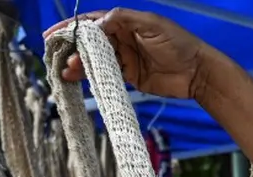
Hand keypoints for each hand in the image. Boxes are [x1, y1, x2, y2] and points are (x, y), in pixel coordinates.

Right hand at [42, 8, 218, 100]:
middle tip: (56, 55)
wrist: (198, 73)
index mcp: (125, 22)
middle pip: (90, 42)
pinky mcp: (130, 76)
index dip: (73, 27)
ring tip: (66, 70)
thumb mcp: (152, 25)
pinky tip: (78, 79)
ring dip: (79, 64)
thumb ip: (123, 20)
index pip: (93, 22)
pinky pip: (106, 75)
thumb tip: (96, 22)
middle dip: (72, 48)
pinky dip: (92, 77)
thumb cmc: (178, 44)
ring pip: (96, 59)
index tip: (54, 34)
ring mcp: (125, 57)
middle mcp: (122, 38)